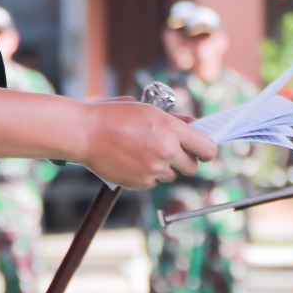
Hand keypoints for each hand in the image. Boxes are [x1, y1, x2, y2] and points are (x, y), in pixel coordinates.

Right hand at [80, 101, 217, 189]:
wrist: (84, 133)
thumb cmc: (114, 115)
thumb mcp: (147, 110)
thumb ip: (174, 121)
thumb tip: (194, 126)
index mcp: (170, 129)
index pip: (207, 148)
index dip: (207, 151)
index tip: (203, 151)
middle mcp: (165, 151)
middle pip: (192, 167)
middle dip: (185, 160)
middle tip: (171, 151)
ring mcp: (153, 169)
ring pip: (172, 175)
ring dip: (165, 167)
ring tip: (144, 152)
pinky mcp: (141, 183)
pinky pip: (154, 182)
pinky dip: (148, 174)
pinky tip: (133, 160)